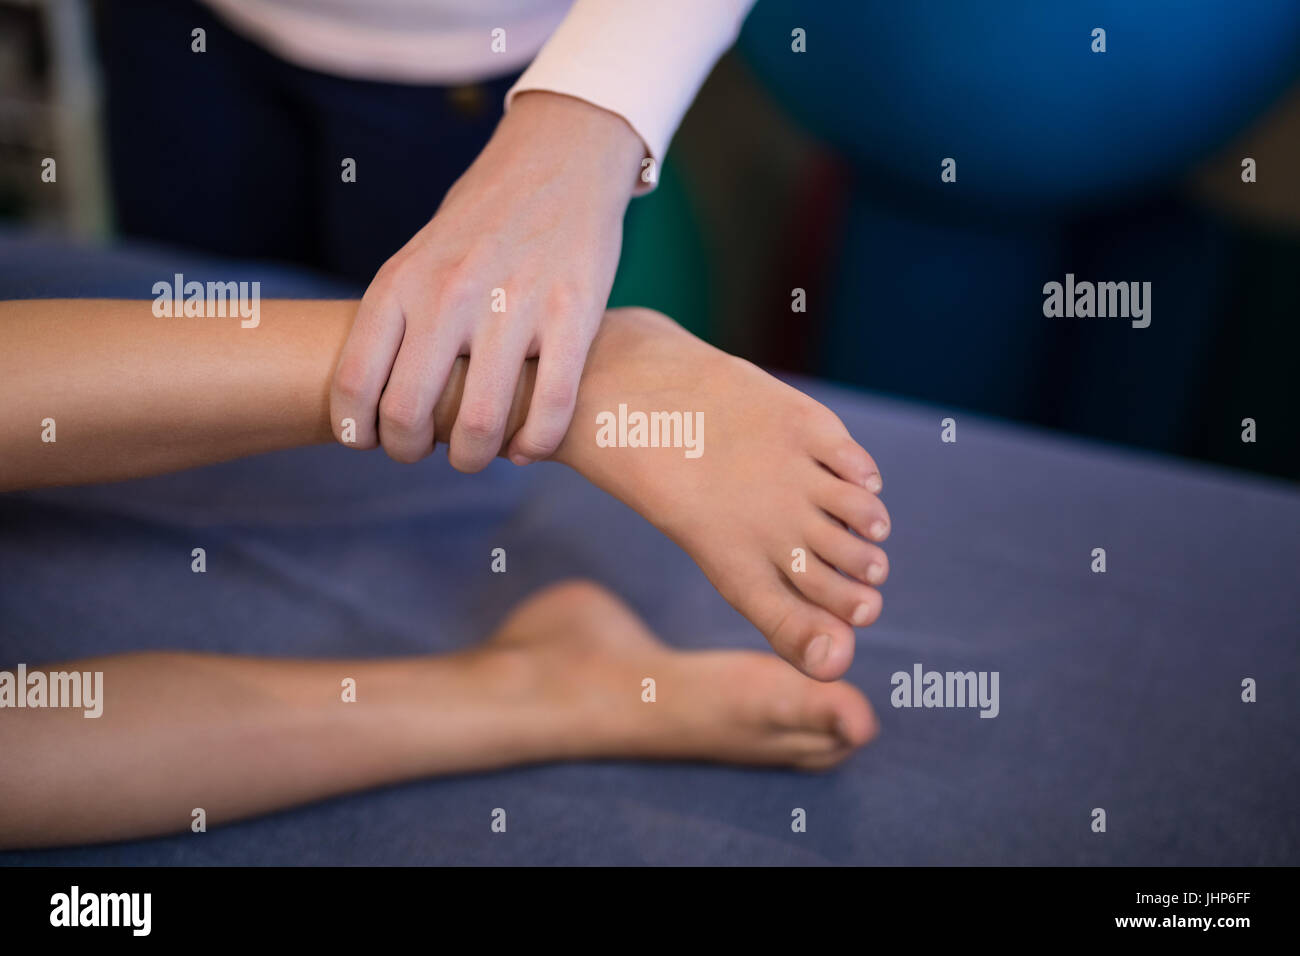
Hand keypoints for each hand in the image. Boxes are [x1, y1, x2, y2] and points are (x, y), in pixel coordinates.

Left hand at [330, 91, 643, 470]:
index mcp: (402, 280)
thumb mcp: (419, 256)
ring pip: (480, 423)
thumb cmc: (482, 223)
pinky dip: (536, 444)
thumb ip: (398, 318)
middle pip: (409, 412)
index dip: (356, 430)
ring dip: (473, 458)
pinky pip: (551, 406)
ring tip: (476, 455)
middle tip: (424, 449)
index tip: (370, 441)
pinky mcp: (573, 313)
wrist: (558, 160)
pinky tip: (528, 447)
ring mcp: (514, 304)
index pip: (355, 381)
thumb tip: (376, 398)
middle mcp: (450, 293)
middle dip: (410, 450)